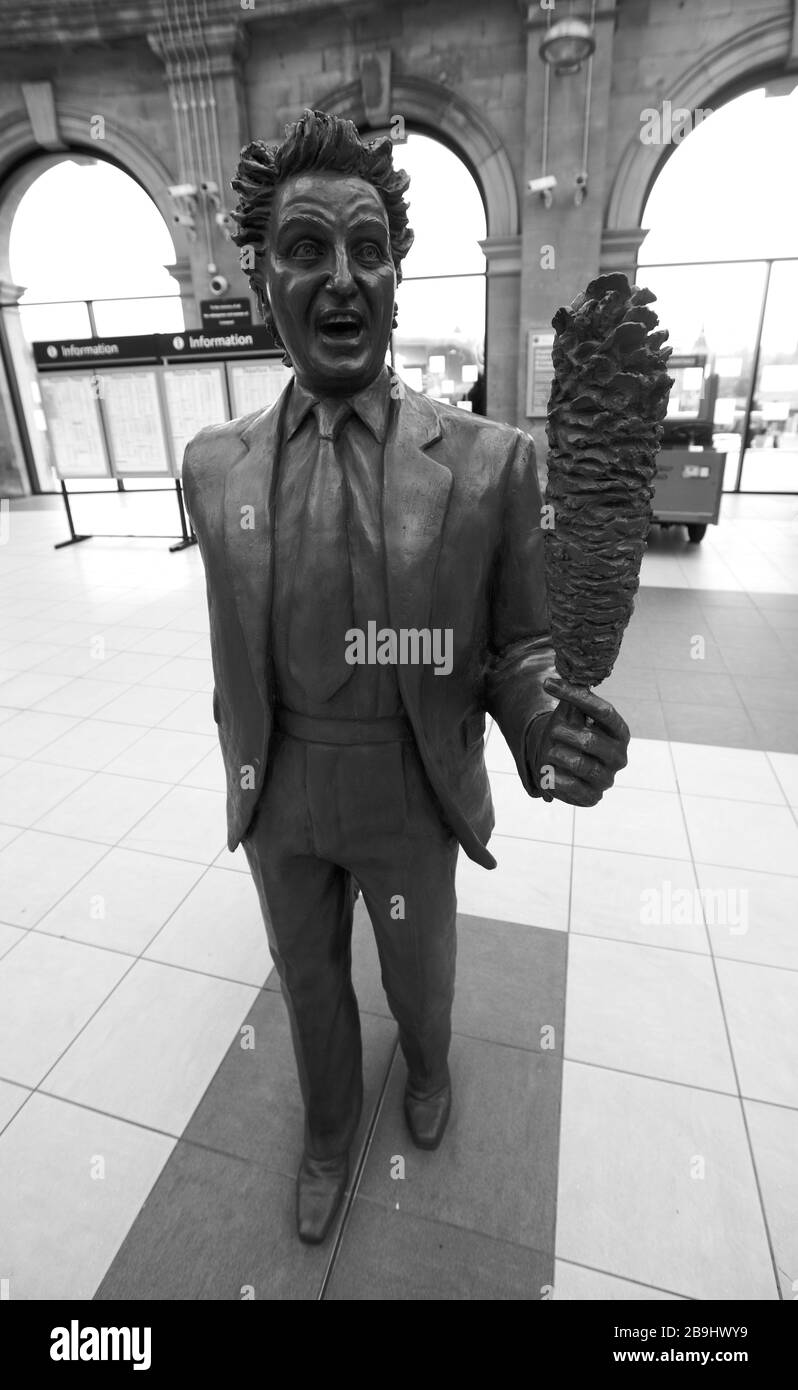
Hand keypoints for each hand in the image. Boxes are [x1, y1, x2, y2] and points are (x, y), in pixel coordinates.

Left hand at [526, 676, 629, 806]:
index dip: (577, 696)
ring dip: (556, 754)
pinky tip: (549, 771)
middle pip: (589, 740)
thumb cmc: (571, 733)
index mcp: (619, 731)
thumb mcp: (572, 714)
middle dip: (562, 732)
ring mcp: (607, 779)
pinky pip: (570, 786)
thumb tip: (567, 674)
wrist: (564, 768)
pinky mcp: (593, 797)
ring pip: (577, 763)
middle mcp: (619, 756)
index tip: (549, 684)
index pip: (603, 711)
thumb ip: (573, 696)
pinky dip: (554, 777)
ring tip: (550, 751)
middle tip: (551, 731)